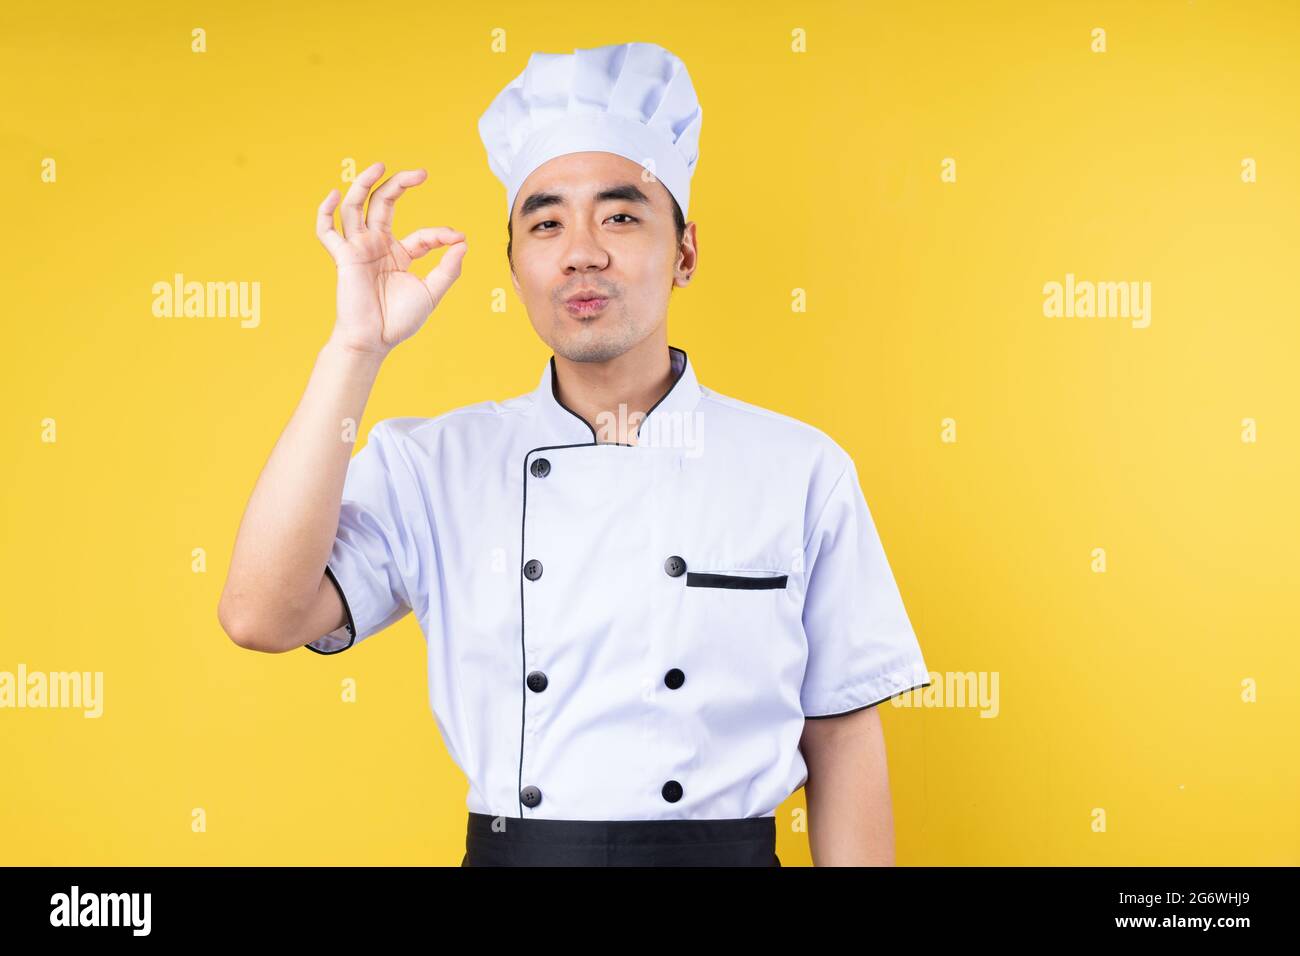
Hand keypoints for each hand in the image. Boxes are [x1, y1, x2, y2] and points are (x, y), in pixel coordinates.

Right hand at [316, 162, 467, 355]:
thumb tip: (462, 244)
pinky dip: (326, 211)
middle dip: (400, 185)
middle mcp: (378, 246)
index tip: (458, 238)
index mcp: (400, 255)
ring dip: (365, 184)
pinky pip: (327, 231)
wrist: (374, 340)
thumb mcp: (432, 293)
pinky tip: (335, 193)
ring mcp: (359, 249)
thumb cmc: (400, 321)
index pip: (422, 234)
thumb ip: (448, 270)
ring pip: (357, 208)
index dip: (441, 233)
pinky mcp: (343, 257)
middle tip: (421, 173)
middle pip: (385, 205)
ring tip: (380, 166)